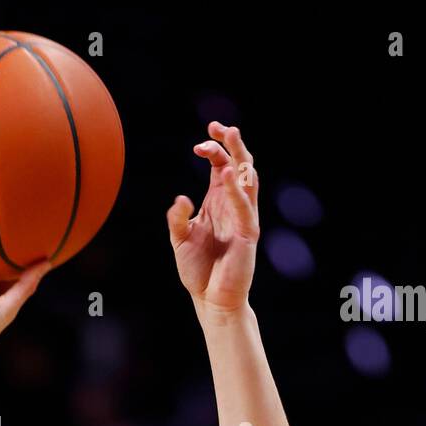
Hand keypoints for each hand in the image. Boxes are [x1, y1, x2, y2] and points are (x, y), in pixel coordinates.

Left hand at [166, 122, 259, 321]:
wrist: (211, 299)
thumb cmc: (198, 269)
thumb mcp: (180, 239)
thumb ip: (177, 218)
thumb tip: (180, 198)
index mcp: (218, 202)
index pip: (220, 167)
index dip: (213, 150)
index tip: (198, 144)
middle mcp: (234, 205)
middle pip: (238, 166)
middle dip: (230, 144)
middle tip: (218, 126)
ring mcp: (243, 218)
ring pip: (247, 180)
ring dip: (240, 158)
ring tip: (231, 136)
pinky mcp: (248, 234)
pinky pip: (244, 208)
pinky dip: (235, 191)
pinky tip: (225, 176)